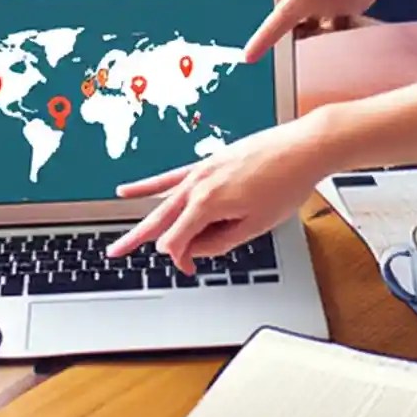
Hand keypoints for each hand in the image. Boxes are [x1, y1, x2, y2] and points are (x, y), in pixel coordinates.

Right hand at [107, 119, 324, 273]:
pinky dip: (146, 185)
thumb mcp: (255, 226)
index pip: (178, 241)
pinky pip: (169, 177)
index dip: (181, 259)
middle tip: (115, 254)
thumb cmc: (285, 184)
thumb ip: (221, 241)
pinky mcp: (205, 164)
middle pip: (161, 221)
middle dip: (139, 240)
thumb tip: (197, 248)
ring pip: (162, 203)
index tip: (194, 267)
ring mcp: (199, 173)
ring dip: (141, 220)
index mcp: (208, 204)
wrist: (301, 148)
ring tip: (120, 236)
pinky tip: (126, 190)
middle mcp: (197, 186)